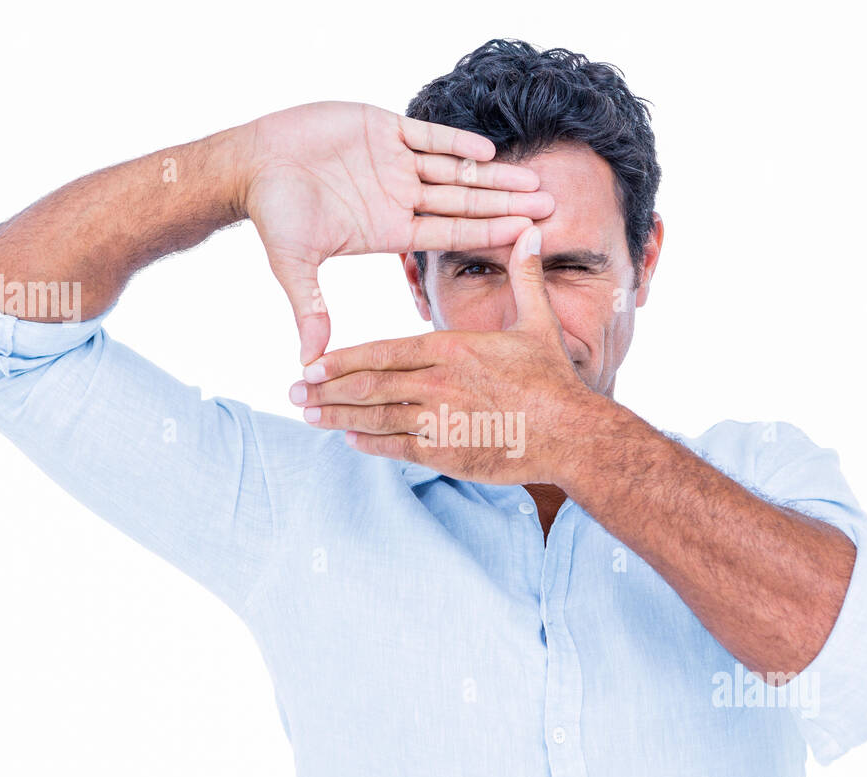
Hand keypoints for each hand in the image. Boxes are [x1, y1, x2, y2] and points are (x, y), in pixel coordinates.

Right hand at [243, 101, 554, 363]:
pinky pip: (427, 135)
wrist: (253, 163)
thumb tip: (308, 362)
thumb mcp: (293, 264)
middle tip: (551, 206)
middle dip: (506, 204)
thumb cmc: (273, 213)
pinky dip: (454, 139)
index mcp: (390, 230)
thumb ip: (310, 307)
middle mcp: (400, 198)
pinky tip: (487, 149)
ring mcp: (395, 163)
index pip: (449, 234)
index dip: (487, 235)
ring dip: (493, 174)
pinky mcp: (383, 129)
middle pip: (465, 202)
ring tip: (533, 178)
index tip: (526, 237)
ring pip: (455, 169)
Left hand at [287, 227, 598, 483]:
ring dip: (336, 416)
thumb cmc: (553, 380)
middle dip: (325, 388)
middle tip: (294, 390)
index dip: (342, 358)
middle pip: (366, 384)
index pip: (381, 351)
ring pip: (373, 417)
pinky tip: (349, 439)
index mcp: (448, 349)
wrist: (571, 433)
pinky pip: (395, 448)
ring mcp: (437, 420)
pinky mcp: (445, 453)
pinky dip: (368, 443)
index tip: (313, 360)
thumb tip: (529, 233)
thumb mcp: (537, 322)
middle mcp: (435, 383)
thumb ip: (523, 278)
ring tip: (308, 415)